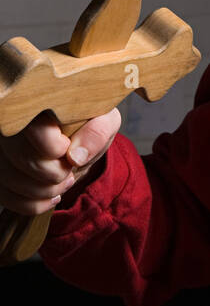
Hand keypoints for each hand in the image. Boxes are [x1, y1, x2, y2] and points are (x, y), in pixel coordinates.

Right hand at [0, 108, 121, 214]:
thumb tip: (75, 156)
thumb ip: (97, 132)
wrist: (77, 133)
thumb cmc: (89, 121)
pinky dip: (32, 204)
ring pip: (11, 178)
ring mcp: (2, 147)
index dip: (54, 147)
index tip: (68, 148)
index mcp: (40, 101)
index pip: (35, 128)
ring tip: (63, 182)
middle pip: (22, 158)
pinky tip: (51, 195)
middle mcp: (13, 122)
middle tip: (70, 170)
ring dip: (44, 191)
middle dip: (53, 174)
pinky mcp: (0, 168)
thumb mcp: (104, 120)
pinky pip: (6, 196)